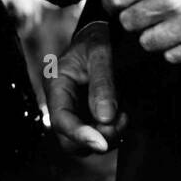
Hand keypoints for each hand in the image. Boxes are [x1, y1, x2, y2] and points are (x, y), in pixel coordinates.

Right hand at [48, 23, 126, 153]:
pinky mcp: (85, 117)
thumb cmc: (96, 40)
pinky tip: (122, 116)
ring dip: (106, 138)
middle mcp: (60, 103)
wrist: (98, 36)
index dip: (80, 135)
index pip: (61, 120)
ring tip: (123, 115)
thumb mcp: (100, 53)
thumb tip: (105, 119)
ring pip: (84, 143)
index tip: (102, 143)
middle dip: (96, 139)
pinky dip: (111, 133)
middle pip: (69, 140)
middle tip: (120, 123)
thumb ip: (102, 84)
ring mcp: (72, 112)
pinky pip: (96, 136)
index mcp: (56, 85)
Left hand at [104, 0, 180, 63]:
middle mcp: (167, 1)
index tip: (115, 4)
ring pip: (146, 42)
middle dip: (134, 16)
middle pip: (129, 22)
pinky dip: (173, 47)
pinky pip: (171, 56)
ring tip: (165, 23)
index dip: (112, 1)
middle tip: (145, 11)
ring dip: (152, 34)